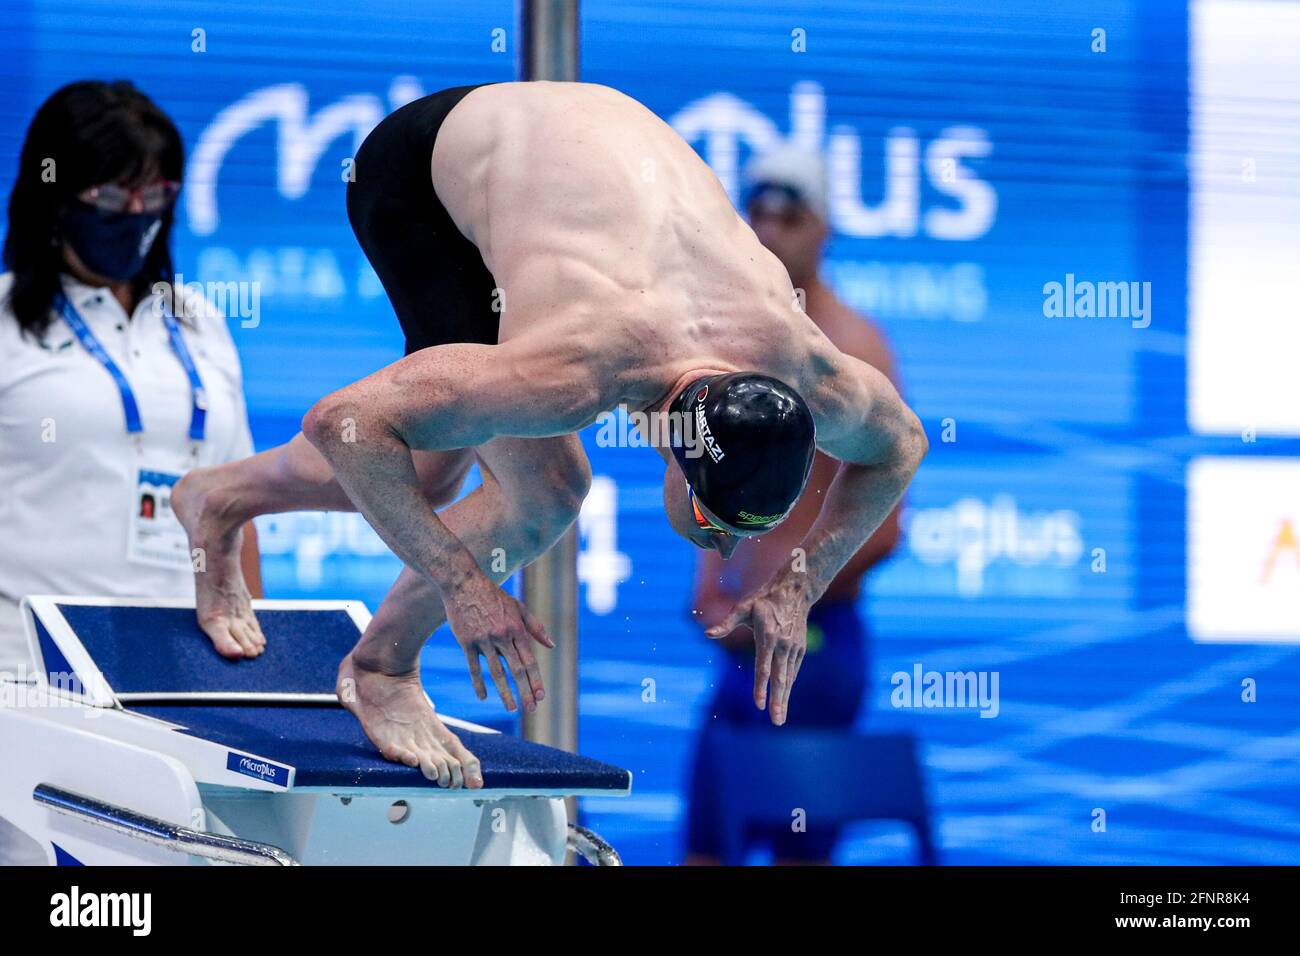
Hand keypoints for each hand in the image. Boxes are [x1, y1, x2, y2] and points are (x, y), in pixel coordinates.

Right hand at [444, 569, 553, 712]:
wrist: (463, 583)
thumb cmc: (493, 596)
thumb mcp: (518, 607)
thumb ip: (536, 627)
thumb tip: (551, 646)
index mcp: (517, 629)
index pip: (529, 660)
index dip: (536, 680)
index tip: (541, 696)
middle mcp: (502, 636)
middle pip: (516, 669)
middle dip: (525, 691)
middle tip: (531, 708)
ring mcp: (484, 640)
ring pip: (497, 672)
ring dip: (505, 692)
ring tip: (512, 708)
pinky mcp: (466, 641)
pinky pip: (473, 667)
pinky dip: (479, 683)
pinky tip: (483, 697)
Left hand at [706, 575, 813, 724]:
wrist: (794, 592)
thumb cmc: (763, 600)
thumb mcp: (742, 608)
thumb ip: (726, 623)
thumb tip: (707, 634)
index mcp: (767, 636)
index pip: (763, 668)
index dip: (760, 688)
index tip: (758, 705)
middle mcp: (783, 645)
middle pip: (780, 678)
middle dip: (778, 701)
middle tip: (777, 721)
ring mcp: (793, 648)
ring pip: (788, 678)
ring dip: (784, 699)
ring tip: (779, 718)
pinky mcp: (800, 649)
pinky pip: (792, 672)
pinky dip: (788, 686)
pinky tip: (783, 699)